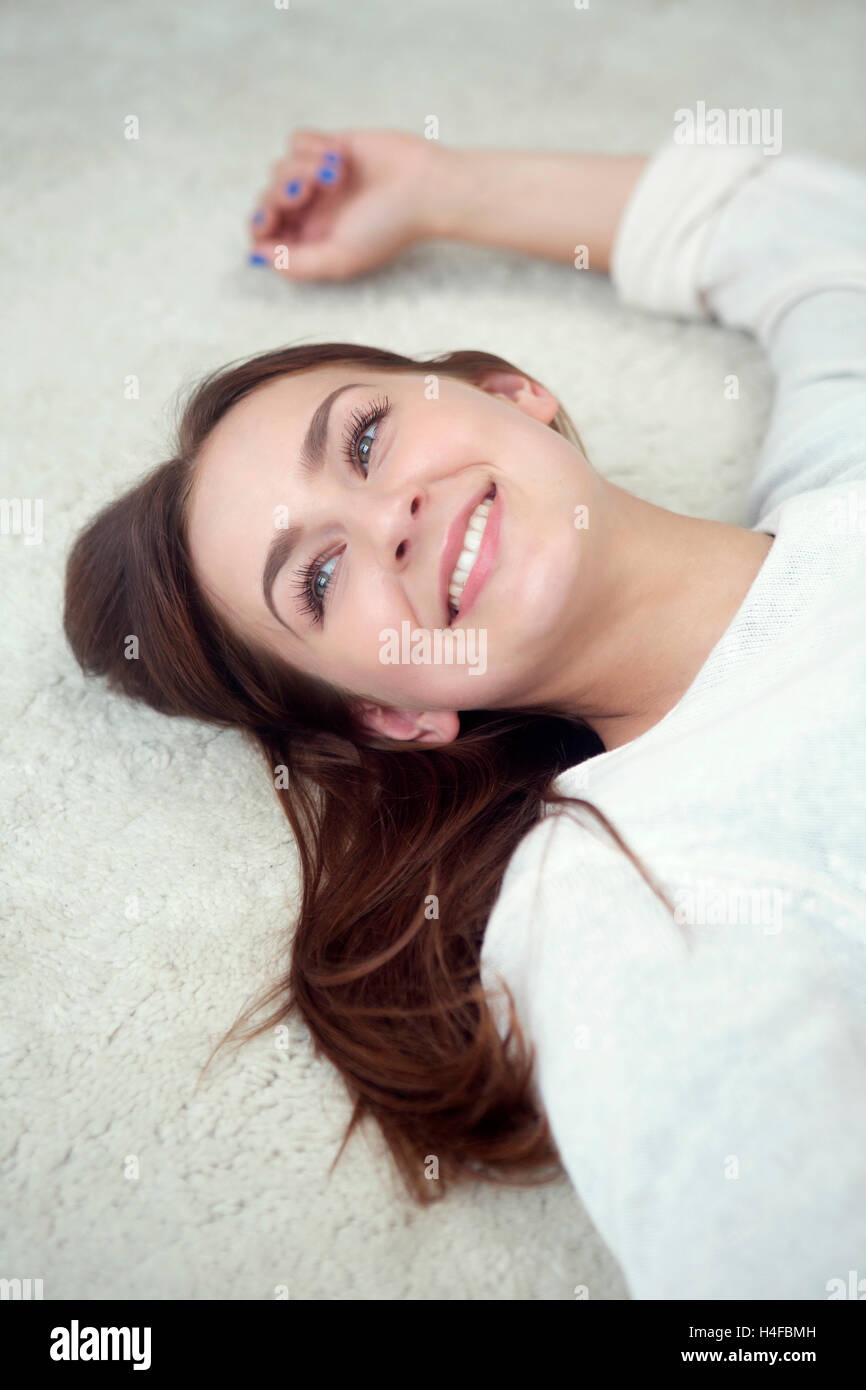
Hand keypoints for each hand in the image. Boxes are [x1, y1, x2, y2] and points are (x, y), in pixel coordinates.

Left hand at [248, 127, 439, 281]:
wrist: (422, 187)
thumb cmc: (387, 228)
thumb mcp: (338, 259)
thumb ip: (295, 264)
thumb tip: (257, 255)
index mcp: (311, 241)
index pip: (264, 234)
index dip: (260, 223)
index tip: (272, 217)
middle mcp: (311, 213)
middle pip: (266, 198)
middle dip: (280, 194)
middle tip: (306, 194)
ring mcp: (318, 180)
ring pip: (279, 167)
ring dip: (302, 169)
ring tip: (334, 176)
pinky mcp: (329, 148)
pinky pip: (297, 141)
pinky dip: (313, 147)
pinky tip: (338, 158)